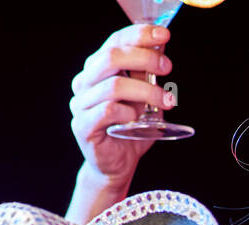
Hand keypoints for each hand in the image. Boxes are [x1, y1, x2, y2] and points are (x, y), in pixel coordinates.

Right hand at [70, 25, 172, 191]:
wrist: (118, 165)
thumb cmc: (131, 130)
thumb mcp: (146, 99)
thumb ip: (149, 77)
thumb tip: (162, 50)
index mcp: (98, 70)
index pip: (115, 42)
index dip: (139, 35)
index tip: (164, 35)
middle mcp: (86, 82)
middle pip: (111, 58)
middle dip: (144, 58)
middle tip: (168, 68)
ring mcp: (81, 103)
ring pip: (114, 86)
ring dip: (146, 91)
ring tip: (168, 101)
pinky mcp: (83, 125)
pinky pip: (108, 111)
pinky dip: (128, 113)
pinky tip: (138, 119)